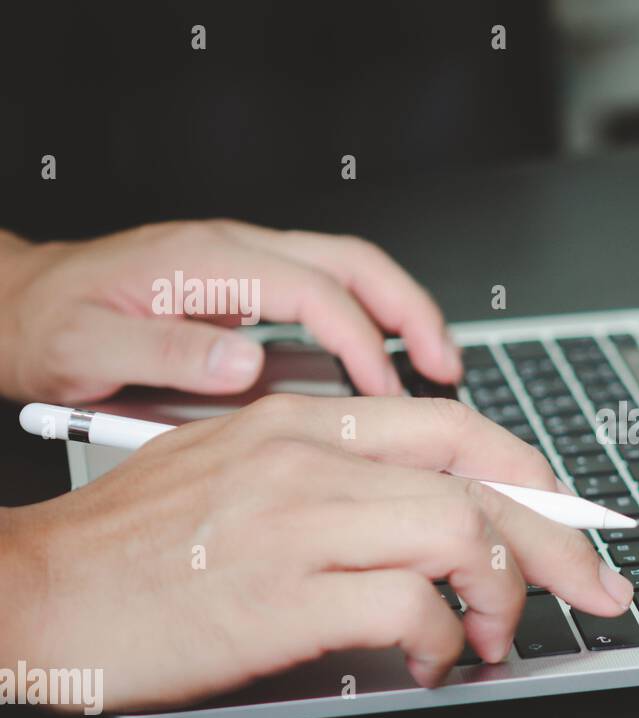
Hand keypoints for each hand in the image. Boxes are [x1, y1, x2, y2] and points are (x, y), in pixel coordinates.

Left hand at [0, 221, 460, 403]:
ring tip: (435, 366)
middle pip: (354, 262)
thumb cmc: (47, 327)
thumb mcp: (86, 348)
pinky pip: (327, 295)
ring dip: (401, 315)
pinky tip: (381, 366)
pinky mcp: (247, 291)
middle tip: (446, 365)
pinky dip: (369, 325)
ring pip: (350, 272)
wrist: (17, 306)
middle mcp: (235, 253)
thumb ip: (166, 353)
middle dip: (411, 312)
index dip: (361, 344)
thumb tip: (247, 368)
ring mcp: (245, 267)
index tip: (386, 395)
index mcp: (205, 261)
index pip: (313, 291)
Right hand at [0, 396, 633, 711]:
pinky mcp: (281, 594)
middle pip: (484, 478)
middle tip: (596, 589)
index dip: (535, 478)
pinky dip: (444, 642)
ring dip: (504, 593)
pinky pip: (410, 607)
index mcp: (306, 422)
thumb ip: (336, 480)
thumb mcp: (239, 472)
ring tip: (497, 637)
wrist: (34, 590)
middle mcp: (311, 456)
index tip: (570, 522)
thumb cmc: (135, 546)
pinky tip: (434, 662)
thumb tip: (432, 521)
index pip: (459, 429)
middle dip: (560, 540)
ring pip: (461, 530)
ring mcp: (297, 520)